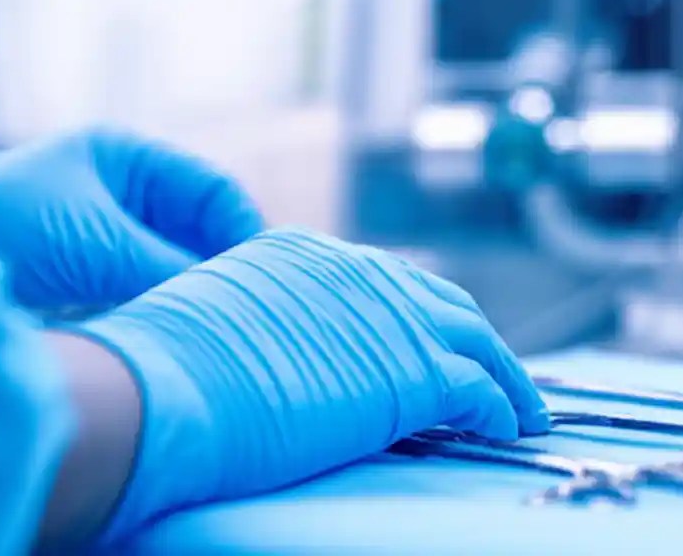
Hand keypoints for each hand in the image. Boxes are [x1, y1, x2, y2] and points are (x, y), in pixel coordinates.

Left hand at [0, 129, 263, 309]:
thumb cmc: (5, 232)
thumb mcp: (102, 247)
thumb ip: (173, 268)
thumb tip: (235, 296)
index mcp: (128, 157)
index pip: (214, 190)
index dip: (245, 230)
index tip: (265, 273)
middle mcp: (122, 189)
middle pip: (200, 228)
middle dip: (223, 264)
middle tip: (249, 304)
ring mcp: (106, 230)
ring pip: (176, 262)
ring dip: (194, 289)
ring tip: (219, 320)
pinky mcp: (89, 272)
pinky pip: (147, 287)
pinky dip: (166, 305)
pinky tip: (180, 328)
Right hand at [77, 228, 548, 542]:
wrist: (159, 392)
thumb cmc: (158, 372)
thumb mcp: (213, 320)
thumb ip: (260, 324)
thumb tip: (271, 357)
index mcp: (306, 253)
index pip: (384, 282)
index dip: (417, 315)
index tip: (436, 342)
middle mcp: (356, 270)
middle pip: (441, 301)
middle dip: (476, 339)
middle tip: (499, 372)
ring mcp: (391, 316)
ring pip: (476, 339)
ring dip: (507, 376)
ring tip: (523, 408)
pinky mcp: (413, 370)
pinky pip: (479, 389)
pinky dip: (501, 409)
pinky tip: (508, 429)